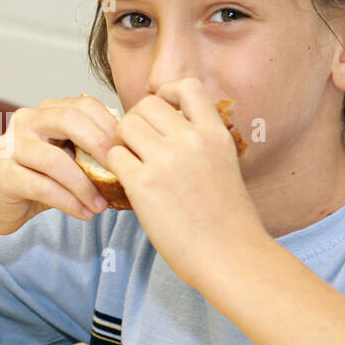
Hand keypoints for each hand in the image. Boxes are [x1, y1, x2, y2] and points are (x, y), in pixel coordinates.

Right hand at [0, 94, 118, 235]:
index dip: (110, 125)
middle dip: (100, 146)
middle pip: (69, 120)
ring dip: (85, 185)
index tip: (128, 150)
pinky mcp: (3, 175)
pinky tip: (84, 213)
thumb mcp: (64, 157)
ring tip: (101, 205)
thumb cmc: (34, 179)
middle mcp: (25, 121)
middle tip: (120, 171)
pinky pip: (43, 188)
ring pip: (56, 160)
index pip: (83, 104)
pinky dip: (69, 202)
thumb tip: (131, 155)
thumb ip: (87, 149)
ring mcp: (10, 147)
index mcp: (44, 111)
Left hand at [105, 77, 266, 284]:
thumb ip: (200, 143)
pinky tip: (125, 181)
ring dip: (121, 142)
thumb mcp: (225, 166)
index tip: (162, 113)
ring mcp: (166, 161)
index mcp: (215, 134)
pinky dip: (114, 166)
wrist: (230, 257)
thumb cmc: (229, 221)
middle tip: (137, 145)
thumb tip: (170, 129)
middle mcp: (191, 140)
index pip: (186, 87)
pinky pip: (114, 156)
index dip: (167, 93)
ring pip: (125, 126)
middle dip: (136, 121)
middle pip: (145, 105)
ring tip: (130, 163)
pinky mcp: (144, 184)